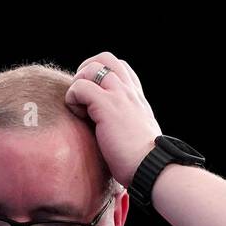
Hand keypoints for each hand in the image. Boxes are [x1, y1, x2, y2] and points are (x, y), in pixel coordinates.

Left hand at [65, 52, 162, 188]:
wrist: (153, 167)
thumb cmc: (145, 161)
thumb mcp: (139, 136)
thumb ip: (129, 127)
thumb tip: (119, 138)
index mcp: (137, 98)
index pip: (121, 69)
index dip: (102, 75)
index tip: (94, 96)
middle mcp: (129, 91)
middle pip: (106, 58)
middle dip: (86, 69)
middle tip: (80, 93)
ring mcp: (118, 95)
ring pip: (91, 68)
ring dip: (78, 83)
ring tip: (78, 106)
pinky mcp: (106, 106)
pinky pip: (80, 87)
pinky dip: (72, 98)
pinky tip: (78, 115)